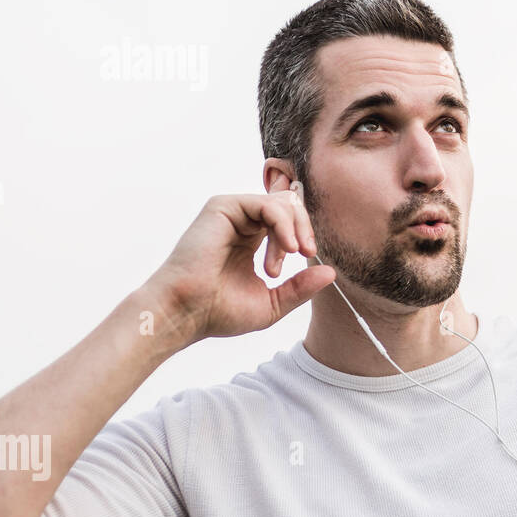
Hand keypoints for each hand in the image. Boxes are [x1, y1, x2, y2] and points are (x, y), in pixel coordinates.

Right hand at [143, 190, 335, 344]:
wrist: (186, 313)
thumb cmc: (219, 311)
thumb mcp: (272, 302)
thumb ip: (300, 287)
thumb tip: (331, 272)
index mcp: (252, 239)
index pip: (290, 220)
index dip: (305, 233)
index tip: (311, 256)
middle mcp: (243, 222)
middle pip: (291, 206)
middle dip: (305, 228)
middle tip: (308, 253)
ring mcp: (233, 212)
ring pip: (283, 203)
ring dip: (293, 231)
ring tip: (281, 263)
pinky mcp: (223, 206)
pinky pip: (268, 203)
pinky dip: (283, 224)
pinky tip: (284, 249)